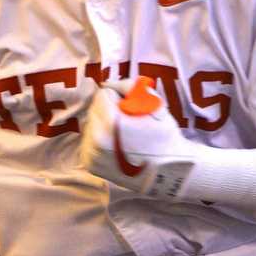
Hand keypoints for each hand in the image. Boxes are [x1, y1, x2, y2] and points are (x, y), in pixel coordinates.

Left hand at [78, 81, 197, 198]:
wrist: (167, 172)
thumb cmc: (164, 136)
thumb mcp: (154, 104)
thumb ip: (130, 86)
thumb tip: (108, 83)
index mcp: (112, 121)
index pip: (103, 94)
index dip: (119, 97)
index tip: (131, 108)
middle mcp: (97, 138)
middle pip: (94, 108)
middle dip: (108, 110)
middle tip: (127, 121)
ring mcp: (92, 153)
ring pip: (90, 124)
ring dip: (102, 124)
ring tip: (121, 134)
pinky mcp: (90, 164)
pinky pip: (88, 141)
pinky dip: (98, 140)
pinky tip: (114, 144)